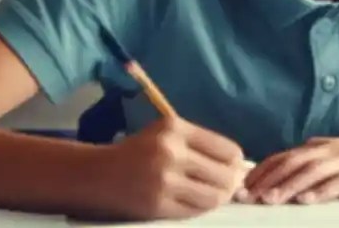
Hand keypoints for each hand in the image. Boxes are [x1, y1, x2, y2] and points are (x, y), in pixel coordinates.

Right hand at [96, 116, 245, 219]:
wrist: (97, 173)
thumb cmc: (138, 150)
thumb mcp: (166, 133)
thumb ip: (200, 144)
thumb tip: (240, 165)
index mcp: (175, 128)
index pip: (227, 150)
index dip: (237, 162)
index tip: (236, 167)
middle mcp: (171, 152)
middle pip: (224, 175)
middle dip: (232, 183)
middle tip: (231, 186)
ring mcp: (164, 181)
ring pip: (213, 196)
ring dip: (220, 198)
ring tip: (217, 195)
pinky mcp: (157, 205)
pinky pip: (194, 211)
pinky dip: (201, 208)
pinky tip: (197, 202)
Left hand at [244, 131, 338, 205]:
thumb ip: (323, 157)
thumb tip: (298, 160)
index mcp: (326, 146)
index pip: (285, 156)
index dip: (262, 171)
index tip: (241, 188)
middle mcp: (334, 149)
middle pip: (293, 162)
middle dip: (267, 180)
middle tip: (246, 197)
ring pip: (313, 170)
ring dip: (289, 185)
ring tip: (270, 200)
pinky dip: (323, 190)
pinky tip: (308, 200)